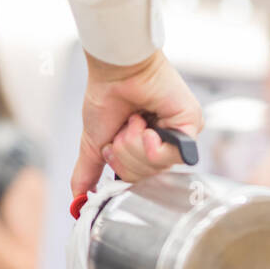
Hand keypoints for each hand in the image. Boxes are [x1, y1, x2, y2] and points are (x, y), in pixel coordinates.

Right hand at [72, 49, 203, 197]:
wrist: (116, 71)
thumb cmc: (107, 96)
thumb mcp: (94, 143)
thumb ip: (88, 172)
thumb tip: (78, 197)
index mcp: (147, 150)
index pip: (137, 180)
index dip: (121, 168)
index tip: (110, 148)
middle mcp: (165, 145)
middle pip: (146, 177)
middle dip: (126, 154)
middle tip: (123, 128)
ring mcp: (180, 137)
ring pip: (157, 168)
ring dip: (135, 144)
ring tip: (135, 120)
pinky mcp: (191, 127)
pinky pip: (172, 155)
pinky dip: (151, 143)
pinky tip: (146, 124)